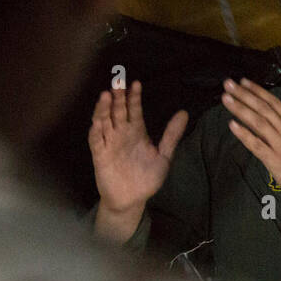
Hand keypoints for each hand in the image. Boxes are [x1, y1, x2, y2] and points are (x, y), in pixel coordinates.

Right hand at [88, 80, 188, 213]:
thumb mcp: (164, 155)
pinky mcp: (100, 156)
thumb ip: (172, 135)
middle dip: (118, 97)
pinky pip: (96, 141)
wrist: (132, 199)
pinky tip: (97, 122)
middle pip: (118, 111)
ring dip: (103, 109)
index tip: (136, 83)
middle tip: (118, 81)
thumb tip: (184, 112)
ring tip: (105, 95)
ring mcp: (109, 143)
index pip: (134, 110)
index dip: (134, 97)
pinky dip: (96, 131)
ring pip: (104, 122)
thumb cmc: (147, 177)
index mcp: (136, 132)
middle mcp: (121, 134)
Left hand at [222, 78, 280, 212]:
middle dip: (245, 95)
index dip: (258, 91)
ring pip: (259, 123)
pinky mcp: (276, 161)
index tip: (244, 82)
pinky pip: (257, 145)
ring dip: (241, 109)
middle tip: (229, 84)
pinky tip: (232, 125)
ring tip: (226, 99)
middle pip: (264, 109)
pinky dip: (244, 134)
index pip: (275, 104)